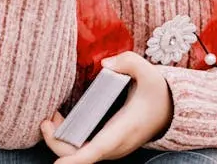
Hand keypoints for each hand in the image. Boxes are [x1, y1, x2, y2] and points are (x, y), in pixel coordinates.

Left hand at [40, 52, 173, 163]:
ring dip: (61, 140)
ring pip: (80, 155)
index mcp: (123, 130)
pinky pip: (83, 149)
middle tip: (46, 121)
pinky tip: (60, 119)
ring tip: (51, 117)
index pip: (98, 150)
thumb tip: (105, 64)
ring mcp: (111, 148)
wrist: (170, 109)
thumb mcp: (149, 72)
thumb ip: (129, 62)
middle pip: (81, 157)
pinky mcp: (106, 145)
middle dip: (57, 143)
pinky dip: (68, 138)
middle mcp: (115, 145)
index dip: (77, 159)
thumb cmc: (157, 93)